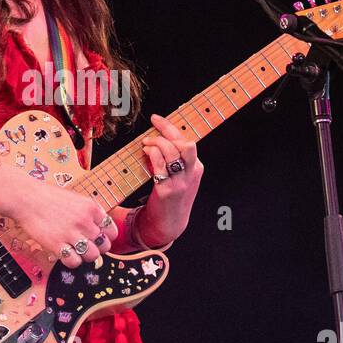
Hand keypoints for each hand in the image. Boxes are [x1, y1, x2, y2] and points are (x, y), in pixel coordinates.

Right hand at [10, 179, 118, 268]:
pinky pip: (74, 262)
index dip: (106, 237)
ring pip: (92, 256)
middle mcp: (84, 221)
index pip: (111, 231)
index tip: (98, 239)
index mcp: (91, 208)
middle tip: (86, 245)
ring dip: (85, 256)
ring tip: (75, 250)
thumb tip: (101, 228)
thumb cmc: (49, 197)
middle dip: (97, 248)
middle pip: (104, 246)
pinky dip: (72, 261)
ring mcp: (71, 233)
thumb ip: (90, 213)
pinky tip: (65, 253)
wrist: (26, 198)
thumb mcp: (76, 199)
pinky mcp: (57, 245)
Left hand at [138, 113, 202, 243]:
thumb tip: (156, 139)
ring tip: (146, 146)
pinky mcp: (166, 191)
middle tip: (150, 137)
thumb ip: (172, 159)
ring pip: (172, 153)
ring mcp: (180, 183)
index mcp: (196, 168)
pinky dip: (152, 156)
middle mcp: (191, 174)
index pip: (186, 141)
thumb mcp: (179, 175)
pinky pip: (160, 166)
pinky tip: (146, 155)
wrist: (169, 223)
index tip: (155, 119)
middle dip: (165, 134)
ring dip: (156, 145)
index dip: (169, 127)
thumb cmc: (172, 196)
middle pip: (184, 145)